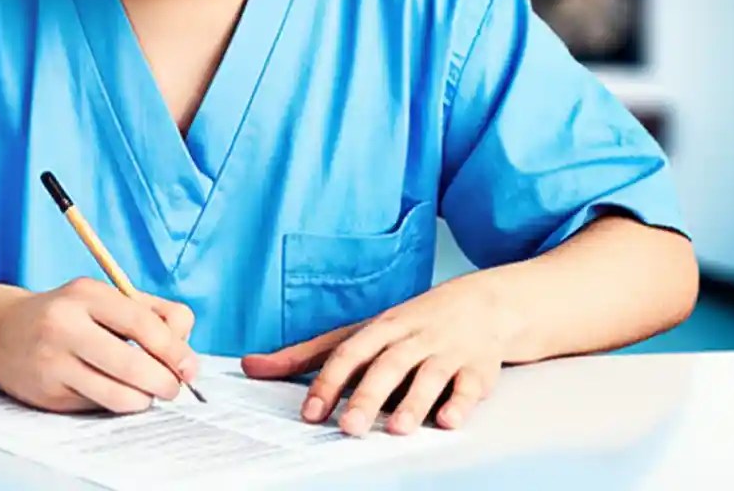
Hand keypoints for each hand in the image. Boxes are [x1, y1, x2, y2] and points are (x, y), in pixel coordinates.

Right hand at [0, 277, 197, 413]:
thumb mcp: (109, 300)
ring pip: (118, 394)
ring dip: (143, 400)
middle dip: (164, 383)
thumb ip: (156, 316)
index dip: (175, 351)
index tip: (189, 368)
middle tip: (172, 388)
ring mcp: (53, 361)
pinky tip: (110, 391)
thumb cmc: (70, 315)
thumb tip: (186, 357)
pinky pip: (97, 407)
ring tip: (145, 393)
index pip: (143, 324)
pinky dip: (115, 404)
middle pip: (133, 364)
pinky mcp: (48, 392)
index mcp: (87, 294)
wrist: (3, 332)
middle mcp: (65, 324)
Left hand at [241, 275, 514, 435]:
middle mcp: (412, 338)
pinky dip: (461, 403)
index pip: (349, 353)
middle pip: (387, 365)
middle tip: (348, 427)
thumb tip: (250, 366)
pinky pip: (470, 386)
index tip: (311, 412)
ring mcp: (446, 352)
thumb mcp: (358, 333)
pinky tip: (448, 421)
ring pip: (429, 376)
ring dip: (414, 402)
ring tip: (396, 429)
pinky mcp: (478, 369)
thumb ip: (306, 354)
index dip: (328, 382)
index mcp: (380, 328)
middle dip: (368, 396)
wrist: (483, 303)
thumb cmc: (409, 325)